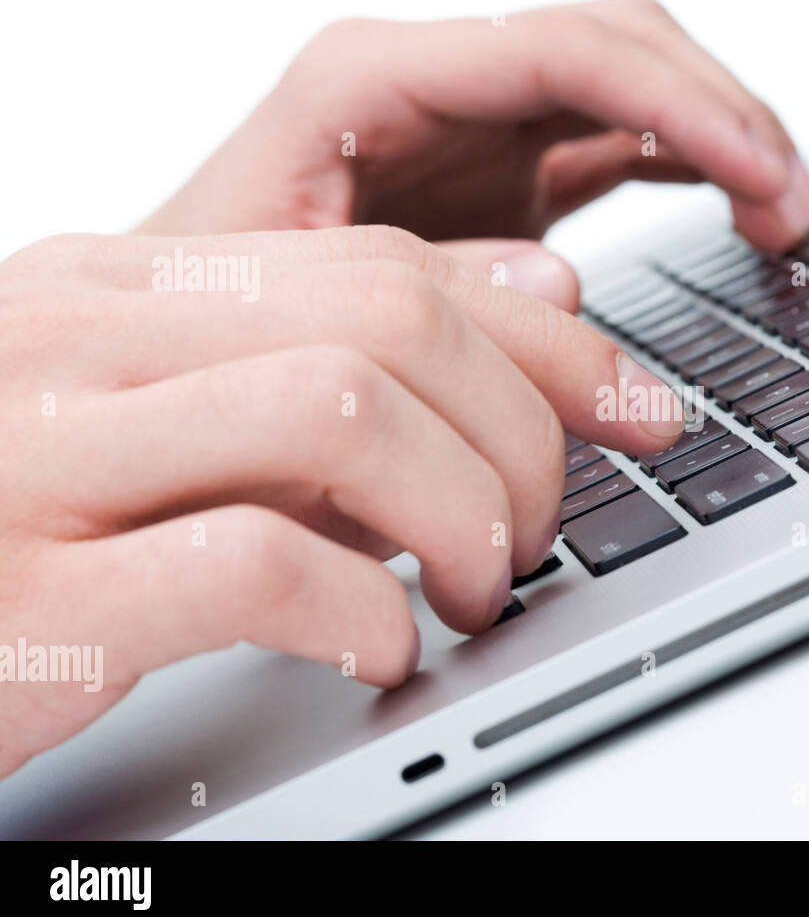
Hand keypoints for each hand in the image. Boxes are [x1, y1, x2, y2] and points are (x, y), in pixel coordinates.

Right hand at [0, 225, 683, 777]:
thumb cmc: (29, 518)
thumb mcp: (182, 413)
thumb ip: (343, 346)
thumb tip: (541, 293)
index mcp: (124, 284)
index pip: (395, 268)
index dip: (549, 344)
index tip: (640, 407)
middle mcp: (80, 338)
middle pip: (393, 324)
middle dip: (521, 434)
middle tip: (537, 532)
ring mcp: (42, 458)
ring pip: (343, 413)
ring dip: (460, 515)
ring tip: (473, 590)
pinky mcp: (31, 600)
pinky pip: (255, 565)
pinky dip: (362, 611)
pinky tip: (378, 648)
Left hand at [138, 0, 808, 253]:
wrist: (173, 343)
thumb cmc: (201, 310)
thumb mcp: (294, 298)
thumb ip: (425, 283)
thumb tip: (559, 279)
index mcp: (375, 81)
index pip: (566, 50)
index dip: (683, 104)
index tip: (762, 173)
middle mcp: (436, 85)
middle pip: (619, 47)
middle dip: (725, 114)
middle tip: (793, 202)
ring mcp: (476, 129)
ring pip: (635, 89)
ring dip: (724, 138)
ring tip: (788, 214)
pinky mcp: (504, 177)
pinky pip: (623, 146)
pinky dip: (693, 171)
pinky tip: (742, 210)